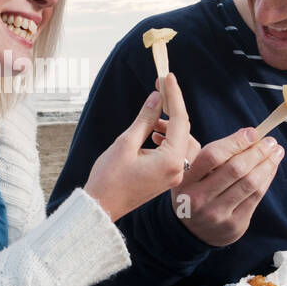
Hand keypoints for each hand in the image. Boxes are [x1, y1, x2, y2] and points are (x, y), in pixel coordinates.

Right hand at [83, 74, 190, 221]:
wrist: (101, 208)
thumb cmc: (109, 178)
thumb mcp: (126, 143)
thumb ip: (145, 119)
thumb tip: (157, 97)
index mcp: (170, 161)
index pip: (179, 120)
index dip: (174, 95)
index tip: (167, 77)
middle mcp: (177, 170)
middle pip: (185, 131)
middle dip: (173, 110)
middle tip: (159, 92)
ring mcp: (174, 176)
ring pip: (184, 142)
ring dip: (171, 126)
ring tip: (153, 118)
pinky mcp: (167, 179)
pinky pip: (177, 153)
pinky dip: (169, 140)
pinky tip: (153, 134)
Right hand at [160, 124, 283, 246]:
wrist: (189, 232)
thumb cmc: (192, 192)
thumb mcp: (187, 171)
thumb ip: (206, 151)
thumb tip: (244, 134)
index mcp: (186, 180)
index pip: (213, 156)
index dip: (236, 142)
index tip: (253, 132)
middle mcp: (199, 198)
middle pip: (235, 169)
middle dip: (258, 152)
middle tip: (271, 141)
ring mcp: (217, 213)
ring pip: (250, 183)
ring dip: (267, 164)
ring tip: (276, 152)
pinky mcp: (234, 224)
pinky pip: (256, 197)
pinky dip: (267, 179)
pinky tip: (271, 168)